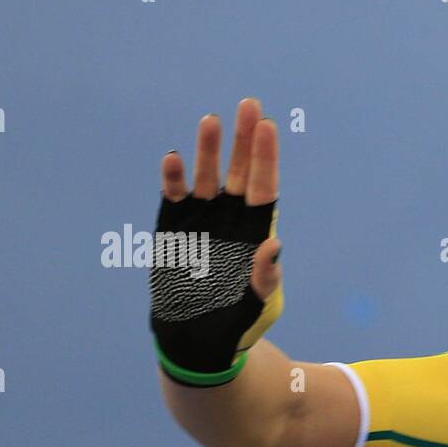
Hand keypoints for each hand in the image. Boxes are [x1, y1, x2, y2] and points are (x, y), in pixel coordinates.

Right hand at [150, 98, 284, 385]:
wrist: (199, 340)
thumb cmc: (238, 322)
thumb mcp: (260, 305)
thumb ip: (266, 278)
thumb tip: (273, 245)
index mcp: (256, 232)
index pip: (265, 188)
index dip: (266, 158)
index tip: (268, 128)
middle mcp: (231, 220)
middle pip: (240, 173)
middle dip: (244, 141)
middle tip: (250, 106)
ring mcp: (202, 221)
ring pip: (207, 179)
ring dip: (209, 151)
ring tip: (212, 121)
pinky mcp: (174, 229)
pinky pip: (174, 199)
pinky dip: (173, 179)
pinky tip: (174, 159)